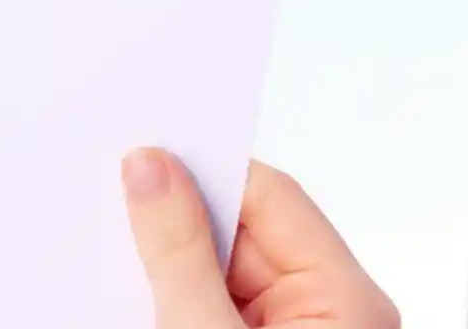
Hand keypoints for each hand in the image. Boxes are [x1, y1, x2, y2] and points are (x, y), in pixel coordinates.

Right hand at [122, 149, 398, 328]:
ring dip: (171, 262)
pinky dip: (174, 292)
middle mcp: (329, 311)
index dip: (206, 171)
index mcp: (347, 300)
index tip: (146, 156)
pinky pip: (213, 300)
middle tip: (120, 202)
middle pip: (243, 228)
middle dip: (180, 218)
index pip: (272, 195)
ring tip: (123, 262)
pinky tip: (138, 294)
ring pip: (221, 267)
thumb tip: (152, 171)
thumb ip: (178, 254)